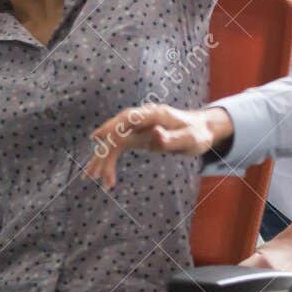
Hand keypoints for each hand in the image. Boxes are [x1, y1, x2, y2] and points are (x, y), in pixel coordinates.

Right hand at [83, 104, 230, 190]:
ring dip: (102, 159)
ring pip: (113, 141)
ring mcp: (137, 128)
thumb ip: (172, 138)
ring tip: (91, 177)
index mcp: (154, 114)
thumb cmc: (197, 133)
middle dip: (103, 150)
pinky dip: (110, 161)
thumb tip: (156, 134)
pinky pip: (118, 148)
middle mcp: (141, 118)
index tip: (99, 138)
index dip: (113, 127)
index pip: (129, 118)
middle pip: (116, 131)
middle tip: (93, 172)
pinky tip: (105, 175)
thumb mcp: (190, 139)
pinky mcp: (136, 137)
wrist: (200, 129)